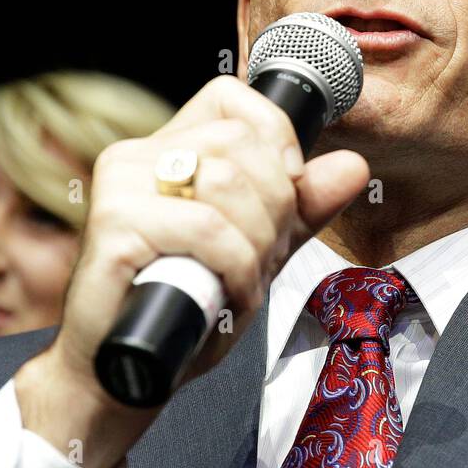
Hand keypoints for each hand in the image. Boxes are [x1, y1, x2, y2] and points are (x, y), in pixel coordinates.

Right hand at [15, 75, 369, 467]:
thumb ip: (303, 205)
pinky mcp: (114, 225)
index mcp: (168, 149)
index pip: (230, 97)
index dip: (274, 133)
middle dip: (274, 204)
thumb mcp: (261, 246)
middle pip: (238, 141)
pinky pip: (206, 228)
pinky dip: (236, 267)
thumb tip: (354, 166)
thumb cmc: (189, 305)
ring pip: (225, 181)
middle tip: (266, 252)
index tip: (290, 184)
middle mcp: (137, 157)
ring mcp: (120, 188)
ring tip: (246, 277)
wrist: (132, 370)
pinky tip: (231, 295)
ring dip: (257, 241)